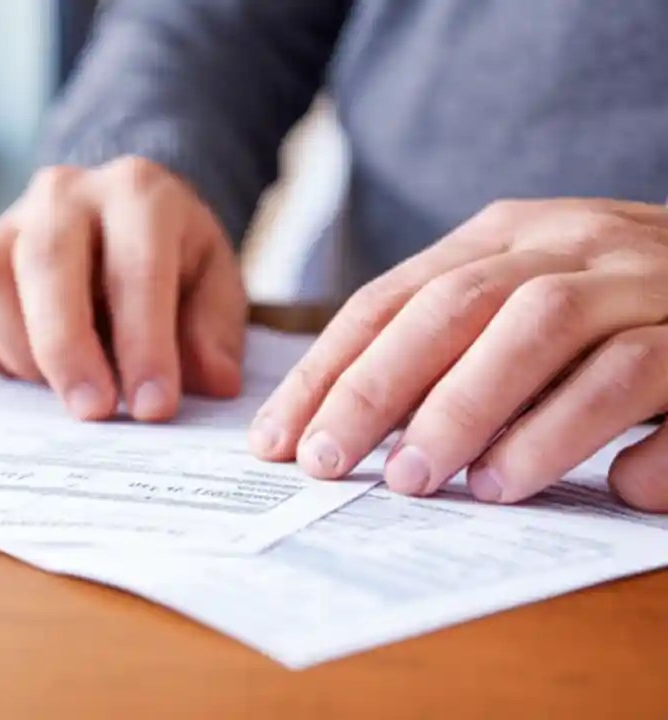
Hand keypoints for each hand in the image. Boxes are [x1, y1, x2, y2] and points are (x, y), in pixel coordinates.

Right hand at [0, 156, 246, 421]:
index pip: (135, 268)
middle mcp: (64, 192)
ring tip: (55, 390)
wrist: (123, 221)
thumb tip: (211, 381)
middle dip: (66, 347)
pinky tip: (13, 369)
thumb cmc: (172, 263)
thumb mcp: (214, 287)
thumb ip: (213, 332)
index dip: (144, 344)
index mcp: (139, 192)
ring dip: (15, 348)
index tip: (152, 407)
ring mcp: (7, 217)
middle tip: (92, 411)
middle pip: (45, 261)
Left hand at [250, 198, 667, 509]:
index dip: (328, 372)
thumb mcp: (522, 295)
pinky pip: (664, 381)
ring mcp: (652, 283)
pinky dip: (637, 442)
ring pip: (553, 332)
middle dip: (383, 390)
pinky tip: (611, 490)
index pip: (392, 300)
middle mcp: (575, 245)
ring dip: (488, 411)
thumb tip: (336, 425)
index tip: (279, 442)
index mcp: (507, 235)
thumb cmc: (614, 303)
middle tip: (334, 466)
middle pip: (459, 308)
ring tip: (442, 484)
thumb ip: (448, 343)